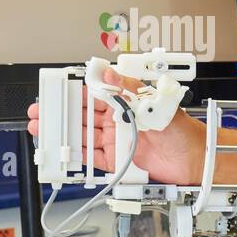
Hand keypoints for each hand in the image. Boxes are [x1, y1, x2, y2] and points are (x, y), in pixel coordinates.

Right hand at [26, 67, 206, 184]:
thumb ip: (129, 90)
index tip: (57, 90)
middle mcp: (120, 120)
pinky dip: (77, 156)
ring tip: (44, 131)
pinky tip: (63, 152)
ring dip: (64, 134)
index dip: (75, 92)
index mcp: (127, 102)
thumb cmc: (182, 130)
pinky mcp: (118, 160)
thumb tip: (109, 75)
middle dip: (62, 113)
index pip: (96, 94)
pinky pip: (93, 158)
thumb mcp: (154, 103)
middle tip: (42, 112)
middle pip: (84, 115)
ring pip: (84, 135)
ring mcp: (117, 140)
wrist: (194, 161)